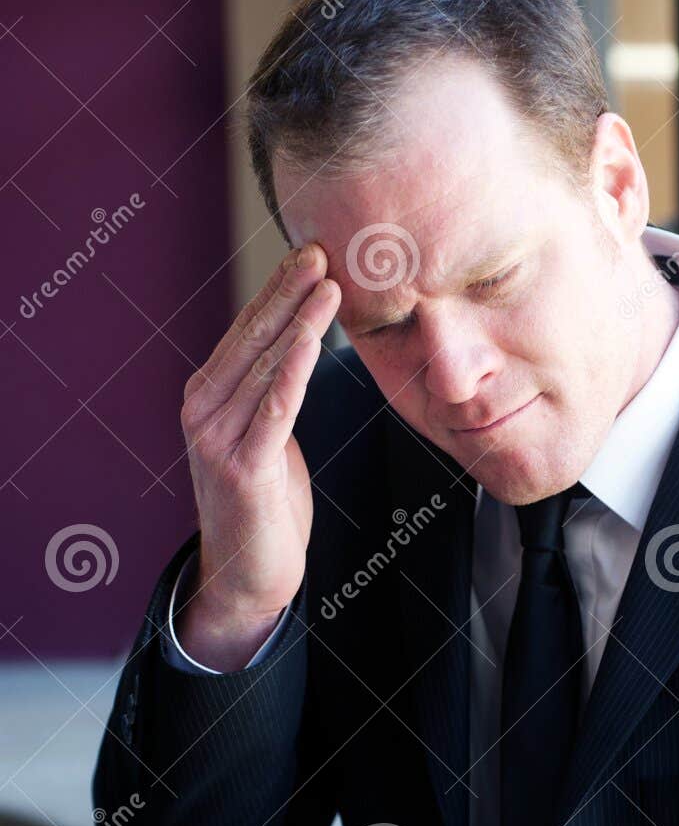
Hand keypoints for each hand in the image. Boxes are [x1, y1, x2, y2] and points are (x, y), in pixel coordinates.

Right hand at [178, 243, 340, 628]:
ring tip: (329, 285)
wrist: (248, 574)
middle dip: (288, 292)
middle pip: (252, 338)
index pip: (245, 330)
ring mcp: (218, 440)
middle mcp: (203, 411)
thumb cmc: (264, 504)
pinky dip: (293, 373)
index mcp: (206, 396)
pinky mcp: (243, 469)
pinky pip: (275, 411)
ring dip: (299, 323)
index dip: (277, 290)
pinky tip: (312, 341)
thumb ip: (268, 394)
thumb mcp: (264, 437)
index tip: (310, 253)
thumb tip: (295, 346)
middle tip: (321, 251)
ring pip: (264, 367)